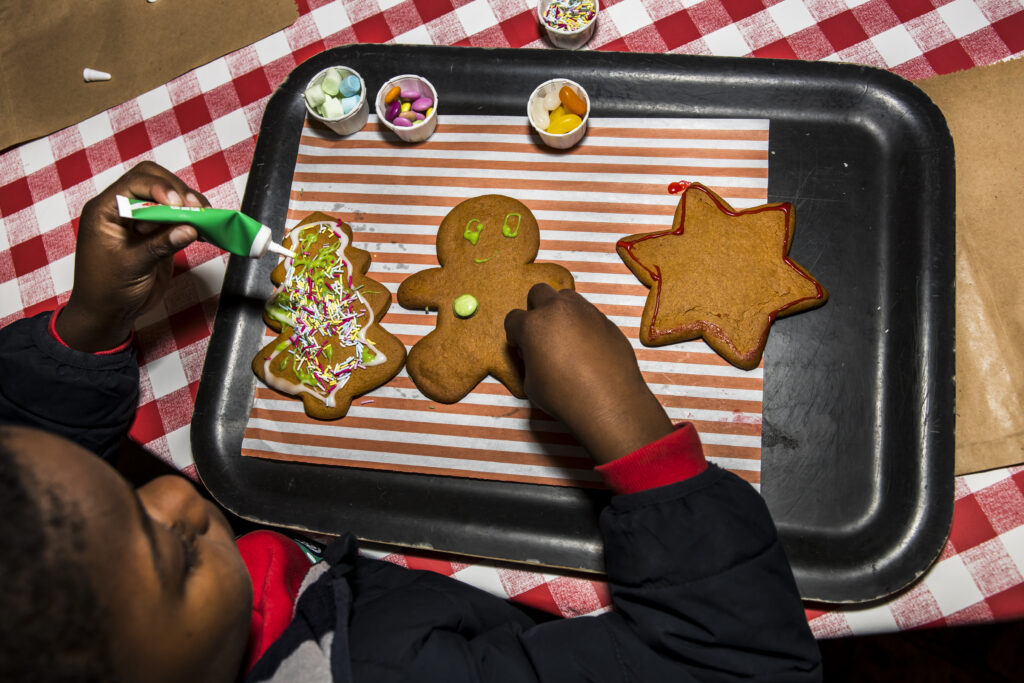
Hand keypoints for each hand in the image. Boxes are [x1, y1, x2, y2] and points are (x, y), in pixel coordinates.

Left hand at [56, 162, 207, 351]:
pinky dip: (194, 221)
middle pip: (153, 182)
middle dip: (177, 191)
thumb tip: (190, 228)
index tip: (178, 204)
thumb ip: (159, 245)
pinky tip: (205, 228)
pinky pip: (178, 219)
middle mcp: (123, 210)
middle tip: (197, 208)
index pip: (134, 184)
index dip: (158, 188)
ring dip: (189, 205)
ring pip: (170, 198)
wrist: (108, 314)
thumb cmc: (106, 290)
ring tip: (206, 218)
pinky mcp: (158, 234)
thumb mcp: (131, 267)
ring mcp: (142, 221)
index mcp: (105, 211)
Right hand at [504, 284, 672, 464]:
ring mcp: (586, 312)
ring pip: (567, 297)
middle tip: (542, 332)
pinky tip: (589, 348)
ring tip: (567, 337)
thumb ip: (529, 362)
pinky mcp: (606, 321)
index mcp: (533, 324)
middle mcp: (558, 310)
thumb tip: (535, 356)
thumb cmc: (565, 396)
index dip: (515, 334)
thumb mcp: (532, 384)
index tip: (521, 347)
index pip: (513, 318)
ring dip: (561, 311)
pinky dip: (584, 325)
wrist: (609, 401)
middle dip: (536, 308)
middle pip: (539, 292)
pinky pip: (590, 314)